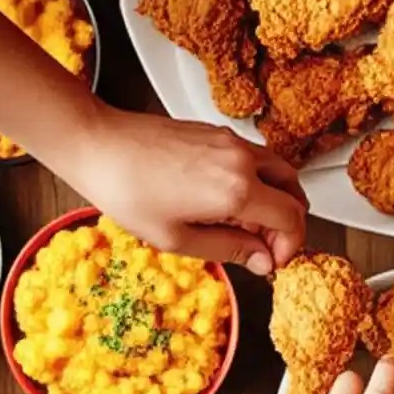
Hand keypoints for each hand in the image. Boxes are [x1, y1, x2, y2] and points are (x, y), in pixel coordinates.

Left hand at [53, 105, 306, 274]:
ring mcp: (232, 142)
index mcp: (236, 190)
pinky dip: (259, 182)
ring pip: (280, 171)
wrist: (99, 145)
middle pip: (294, 192)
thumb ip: (230, 250)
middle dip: (288, 224)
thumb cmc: (127, 190)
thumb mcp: (177, 238)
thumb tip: (261, 260)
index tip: (273, 261)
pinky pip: (257, 159)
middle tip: (266, 247)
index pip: (291, 218)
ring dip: (277, 201)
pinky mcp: (219, 133)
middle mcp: (242, 161)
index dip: (290, 246)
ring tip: (249, 226)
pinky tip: (231, 201)